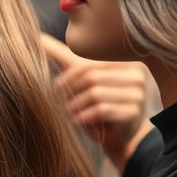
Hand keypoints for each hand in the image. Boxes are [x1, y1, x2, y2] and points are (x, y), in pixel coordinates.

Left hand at [41, 34, 153, 172]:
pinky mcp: (133, 112)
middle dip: (72, 92)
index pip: (90, 63)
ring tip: (71, 113)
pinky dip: (85, 116)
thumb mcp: (84, 78)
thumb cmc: (100, 105)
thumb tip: (38, 37)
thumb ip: (65, 57)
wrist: (121, 138)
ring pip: (95, 93)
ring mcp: (138, 93)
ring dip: (76, 105)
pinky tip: (80, 121)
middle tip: (64, 104)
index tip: (58, 88)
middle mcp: (136, 74)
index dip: (69, 76)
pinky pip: (101, 110)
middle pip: (92, 77)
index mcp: (125, 61)